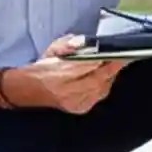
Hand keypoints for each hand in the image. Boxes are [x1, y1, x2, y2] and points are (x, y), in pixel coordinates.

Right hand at [4, 35, 125, 113]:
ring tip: (114, 65)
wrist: (29, 90)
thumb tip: (85, 42)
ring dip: (109, 77)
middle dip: (112, 68)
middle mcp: (67, 92)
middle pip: (98, 80)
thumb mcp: (52, 50)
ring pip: (101, 90)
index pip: (87, 66)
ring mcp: (74, 103)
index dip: (105, 60)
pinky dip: (104, 86)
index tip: (118, 53)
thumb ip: (68, 45)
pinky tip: (105, 78)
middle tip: (123, 57)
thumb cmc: (42, 67)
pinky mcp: (79, 109)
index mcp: (58, 74)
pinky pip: (98, 97)